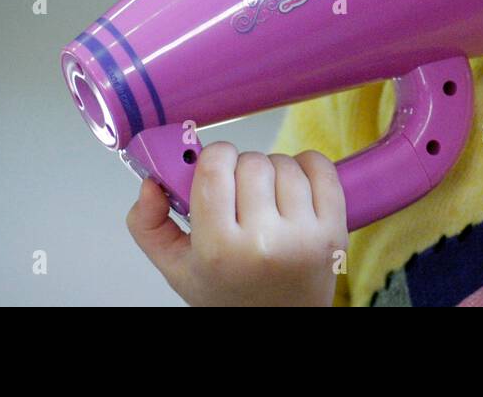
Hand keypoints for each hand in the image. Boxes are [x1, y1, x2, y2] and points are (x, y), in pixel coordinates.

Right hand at [126, 143, 346, 305]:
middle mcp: (264, 243)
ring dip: (273, 171)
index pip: (215, 168)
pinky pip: (321, 168)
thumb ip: (148, 224)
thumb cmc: (230, 294)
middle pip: (252, 162)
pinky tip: (294, 186)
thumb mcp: (176, 268)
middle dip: (242, 170)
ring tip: (266, 198)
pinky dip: (307, 165)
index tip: (213, 168)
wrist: (279, 323)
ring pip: (285, 163)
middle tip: (239, 194)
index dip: (213, 158)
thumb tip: (150, 182)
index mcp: (219, 250)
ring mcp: (304, 236)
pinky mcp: (334, 230)